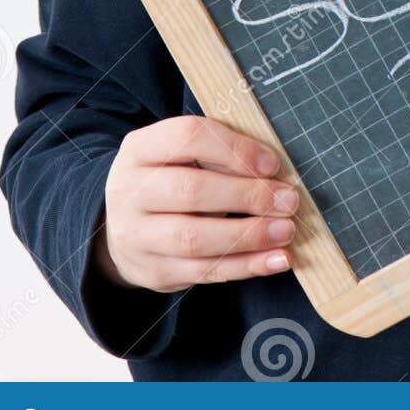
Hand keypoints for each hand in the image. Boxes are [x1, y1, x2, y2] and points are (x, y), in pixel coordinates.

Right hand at [93, 115, 298, 292]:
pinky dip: (245, 266)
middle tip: (287, 200)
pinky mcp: (153, 271)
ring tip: (285, 230)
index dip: (234, 149)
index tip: (272, 164)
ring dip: (249, 235)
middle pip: (191, 191)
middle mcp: (130, 191)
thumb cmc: (168, 178)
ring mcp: (136, 235)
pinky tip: (275, 259)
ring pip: (195, 238)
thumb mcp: (179, 155)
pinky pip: (203, 272)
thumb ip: (218, 154)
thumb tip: (273, 171)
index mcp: (139, 149)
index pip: (187, 137)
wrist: (122, 226)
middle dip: (247, 195)